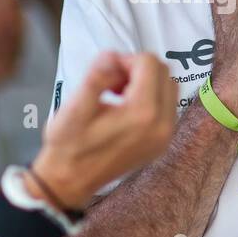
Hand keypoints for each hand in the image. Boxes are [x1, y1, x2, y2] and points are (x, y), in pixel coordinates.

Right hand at [31, 52, 177, 208]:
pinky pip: (167, 106)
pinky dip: (150, 98)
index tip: (105, 75)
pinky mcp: (163, 142)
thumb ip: (96, 78)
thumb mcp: (74, 109)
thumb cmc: (69, 145)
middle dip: (137, 69)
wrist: (70, 181)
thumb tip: (112, 55)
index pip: (149, 63)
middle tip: (109, 84)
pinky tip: (125, 109)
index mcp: (142, 114)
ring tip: (117, 94)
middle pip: (163, 72)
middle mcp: (162, 125)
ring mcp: (165, 136)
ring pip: (168, 86)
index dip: (125, 60)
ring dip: (145, 82)